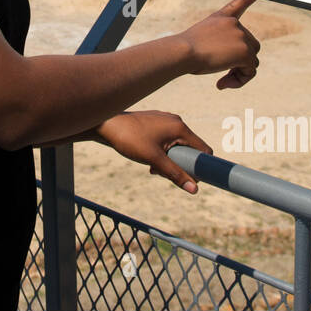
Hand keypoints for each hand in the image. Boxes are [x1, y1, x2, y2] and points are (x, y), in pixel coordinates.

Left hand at [95, 111, 211, 193]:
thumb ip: (175, 174)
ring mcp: (165, 121)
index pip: (203, 149)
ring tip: (153, 167)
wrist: (106, 124)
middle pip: (190, 149)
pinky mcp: (156, 122)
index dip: (201, 166)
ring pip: (177, 146)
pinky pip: (167, 140)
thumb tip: (194, 189)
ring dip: (169, 160)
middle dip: (180, 164)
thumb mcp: (154, 160)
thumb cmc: (130, 140)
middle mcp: (176, 121)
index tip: (192, 178)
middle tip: (163, 172)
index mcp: (180, 128)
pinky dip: (162, 152)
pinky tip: (148, 160)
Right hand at [181, 0, 270, 89]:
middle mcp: (234, 24)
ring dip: (239, 73)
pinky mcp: (245, 52)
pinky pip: (250, 71)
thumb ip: (221, 47)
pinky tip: (221, 83)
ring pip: (251, 61)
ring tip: (221, 81)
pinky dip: (240, 80)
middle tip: (222, 76)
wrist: (182, 52)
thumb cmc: (182, 52)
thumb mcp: (199, 42)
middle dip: (240, 63)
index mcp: (221, 17)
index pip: (241, 0)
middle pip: (250, 47)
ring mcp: (241, 36)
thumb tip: (237, 63)